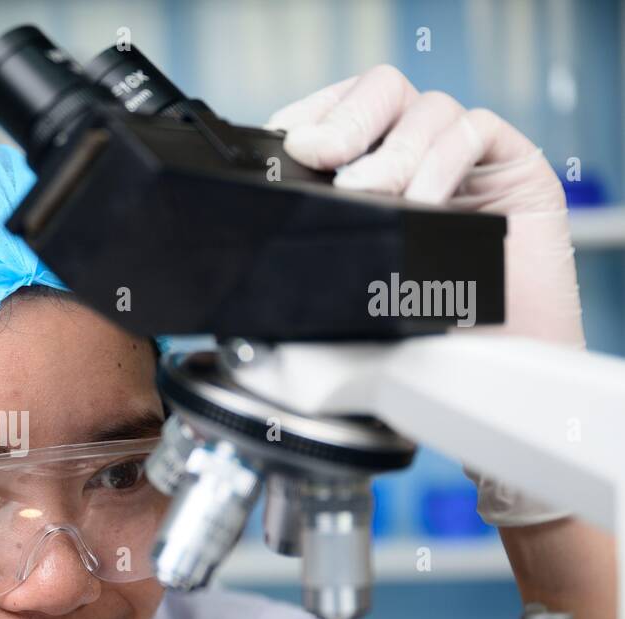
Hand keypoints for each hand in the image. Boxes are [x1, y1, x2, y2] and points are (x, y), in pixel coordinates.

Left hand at [265, 65, 583, 348]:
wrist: (488, 367)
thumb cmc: (417, 331)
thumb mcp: (347, 281)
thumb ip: (316, 243)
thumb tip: (263, 224)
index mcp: (374, 169)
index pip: (340, 109)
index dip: (310, 115)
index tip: (286, 145)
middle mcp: (419, 153)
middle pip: (383, 91)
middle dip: (346, 119)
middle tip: (319, 156)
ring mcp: (468, 156)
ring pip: (427, 109)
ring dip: (391, 152)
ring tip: (365, 193)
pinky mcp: (515, 165)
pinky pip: (475, 132)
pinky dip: (441, 162)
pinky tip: (422, 202)